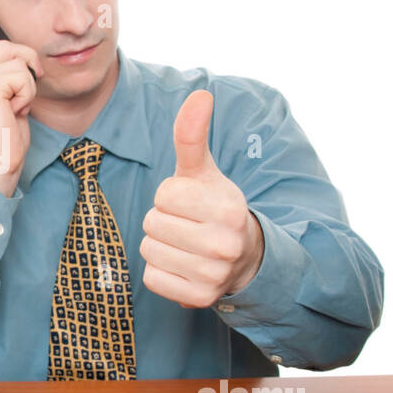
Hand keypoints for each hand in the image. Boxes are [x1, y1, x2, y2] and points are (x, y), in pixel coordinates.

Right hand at [0, 2, 40, 196]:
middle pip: (8, 46)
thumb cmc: (5, 143)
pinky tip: (15, 112)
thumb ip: (9, 85)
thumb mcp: (9, 107)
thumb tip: (25, 69)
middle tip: (30, 89)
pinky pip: (23, 76)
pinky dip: (27, 95)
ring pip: (18, 61)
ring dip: (29, 86)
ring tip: (18, 109)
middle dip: (28, 62)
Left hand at [140, 89, 263, 307]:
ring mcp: (213, 274)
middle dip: (164, 221)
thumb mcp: (204, 172)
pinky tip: (184, 265)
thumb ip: (193, 135)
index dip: (170, 196)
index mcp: (229, 207)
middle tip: (188, 225)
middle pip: (153, 223)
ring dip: (161, 246)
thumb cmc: (214, 207)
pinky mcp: (198, 298)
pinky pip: (151, 278)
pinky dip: (161, 272)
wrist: (243, 258)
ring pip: (149, 250)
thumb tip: (199, 94)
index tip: (189, 203)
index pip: (164, 194)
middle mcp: (225, 243)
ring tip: (186, 245)